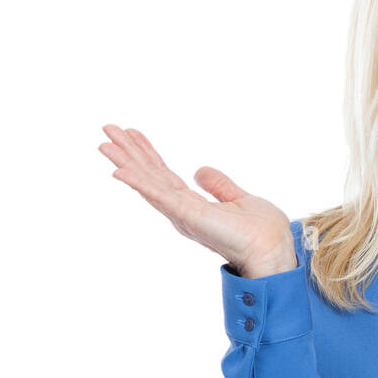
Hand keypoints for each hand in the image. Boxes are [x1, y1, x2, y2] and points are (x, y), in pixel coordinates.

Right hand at [98, 124, 297, 277]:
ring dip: (125, 162)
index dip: (147, 154)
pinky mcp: (187, 216)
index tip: (132, 133)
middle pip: (150, 175)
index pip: (164, 175)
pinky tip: (119, 170)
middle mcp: (181, 210)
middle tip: (108, 129)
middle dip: (128, 153)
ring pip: (148, 182)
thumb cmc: (261, 231)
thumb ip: (219, 185)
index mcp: (192, 206)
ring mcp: (182, 214)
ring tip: (104, 143)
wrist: (273, 248)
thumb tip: (199, 171)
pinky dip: (138, 183)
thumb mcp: (238, 198)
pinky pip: (158, 196)